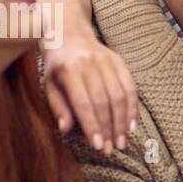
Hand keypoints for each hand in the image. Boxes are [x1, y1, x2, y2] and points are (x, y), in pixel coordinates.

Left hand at [31, 0, 138, 151]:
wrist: (69, 32)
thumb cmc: (56, 65)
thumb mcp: (49, 84)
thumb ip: (59, 107)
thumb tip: (66, 129)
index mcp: (69, 70)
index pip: (84, 103)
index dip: (93, 126)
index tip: (98, 146)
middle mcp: (90, 64)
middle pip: (104, 102)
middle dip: (109, 128)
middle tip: (111, 148)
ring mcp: (107, 61)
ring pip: (120, 96)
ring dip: (122, 122)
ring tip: (122, 141)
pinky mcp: (120, 62)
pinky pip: (130, 87)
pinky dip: (133, 108)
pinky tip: (132, 125)